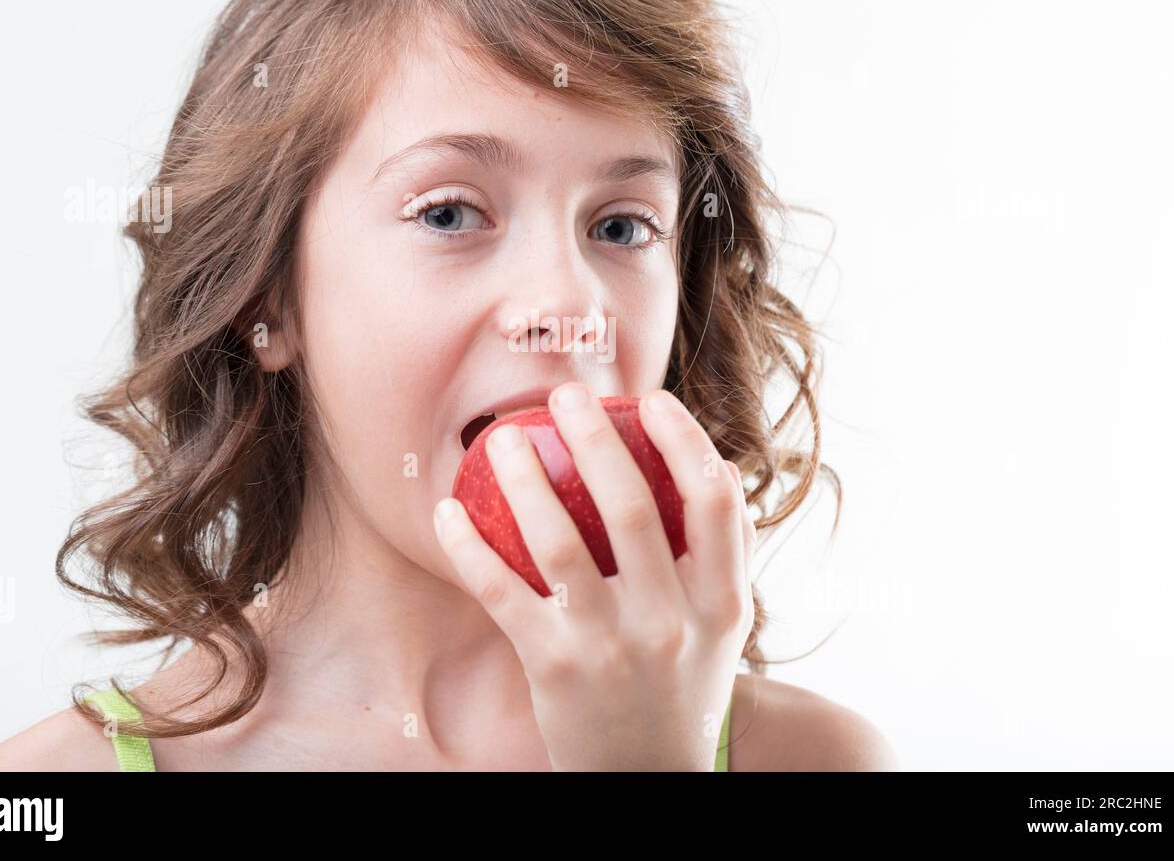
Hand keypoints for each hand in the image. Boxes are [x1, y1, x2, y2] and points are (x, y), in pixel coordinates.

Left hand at [432, 382, 756, 770]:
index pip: (714, 501)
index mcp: (721, 604)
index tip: (651, 399)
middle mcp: (671, 622)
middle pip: (633, 508)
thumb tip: (719, 461)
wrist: (647, 777)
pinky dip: (469, 548)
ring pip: (559, 543)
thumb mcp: (721, 626)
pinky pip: (502, 594)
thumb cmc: (680, 683)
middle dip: (596, 438)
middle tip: (564, 396)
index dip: (683, 440)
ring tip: (500, 438)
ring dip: (524, 479)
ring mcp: (610, 648)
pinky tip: (448, 512)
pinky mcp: (553, 669)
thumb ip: (725, 551)